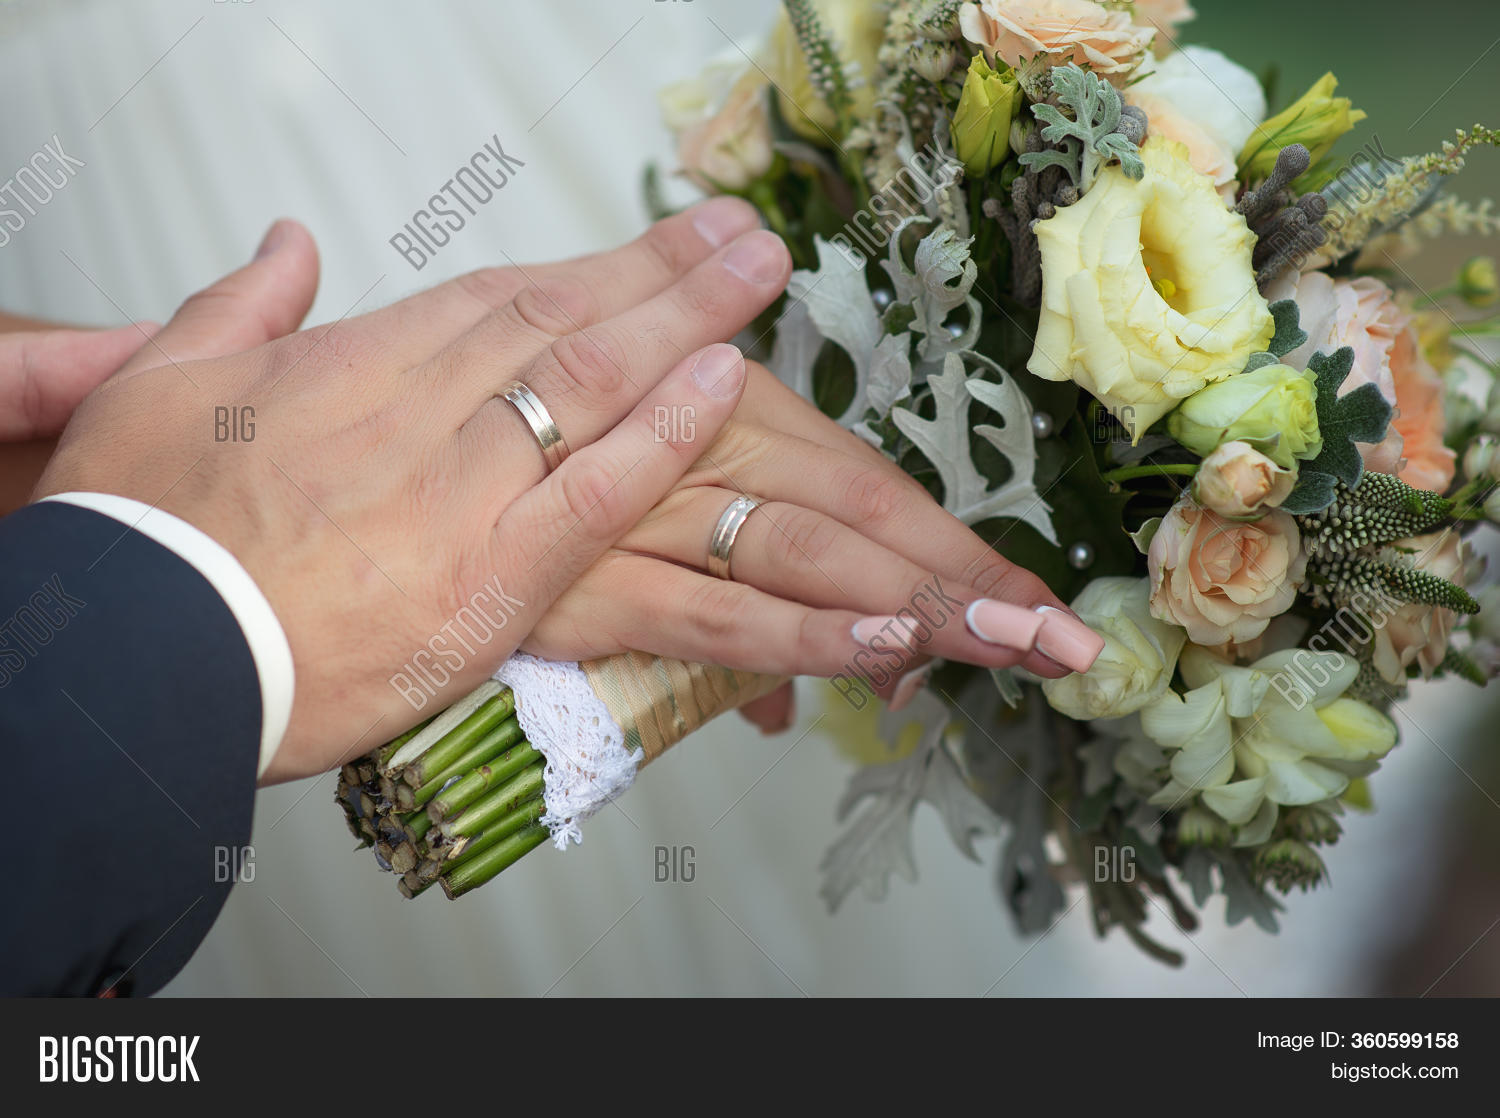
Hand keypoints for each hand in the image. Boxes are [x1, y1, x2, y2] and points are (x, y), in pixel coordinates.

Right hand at [37, 203, 906, 781]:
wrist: (135, 656)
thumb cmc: (140, 536)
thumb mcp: (153, 390)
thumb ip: (239, 309)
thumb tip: (287, 246)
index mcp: (356, 364)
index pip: (503, 296)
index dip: (594, 263)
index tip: (658, 237)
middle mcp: (424, 410)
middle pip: (566, 321)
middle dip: (664, 270)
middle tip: (745, 235)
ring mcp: (463, 491)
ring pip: (594, 384)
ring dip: (688, 321)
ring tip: (763, 276)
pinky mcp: (486, 581)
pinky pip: (593, 494)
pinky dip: (662, 433)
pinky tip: (722, 384)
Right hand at [523, 362, 1103, 708]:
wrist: (388, 480)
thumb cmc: (533, 486)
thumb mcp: (640, 521)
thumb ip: (726, 616)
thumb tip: (788, 709)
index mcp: (728, 414)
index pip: (870, 488)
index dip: (959, 550)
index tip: (1038, 608)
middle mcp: (701, 449)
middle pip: (863, 516)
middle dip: (969, 582)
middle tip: (1063, 640)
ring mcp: (649, 512)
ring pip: (811, 556)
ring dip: (920, 602)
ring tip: (1015, 642)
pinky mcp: (594, 585)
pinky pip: (719, 617)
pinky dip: (805, 633)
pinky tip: (884, 651)